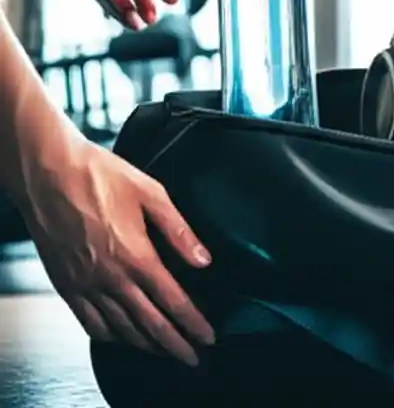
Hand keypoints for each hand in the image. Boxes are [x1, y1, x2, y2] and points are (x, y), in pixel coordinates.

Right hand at [9, 119, 214, 366]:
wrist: (48, 172)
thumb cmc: (100, 176)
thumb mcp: (152, 194)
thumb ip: (180, 231)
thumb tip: (204, 260)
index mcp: (136, 256)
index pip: (173, 302)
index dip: (194, 324)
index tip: (209, 337)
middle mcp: (110, 277)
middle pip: (150, 325)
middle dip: (175, 346)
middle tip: (193, 359)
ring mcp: (84, 284)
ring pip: (120, 329)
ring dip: (146, 345)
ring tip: (165, 352)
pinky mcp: (65, 283)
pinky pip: (88, 322)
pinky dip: (109, 336)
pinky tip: (121, 338)